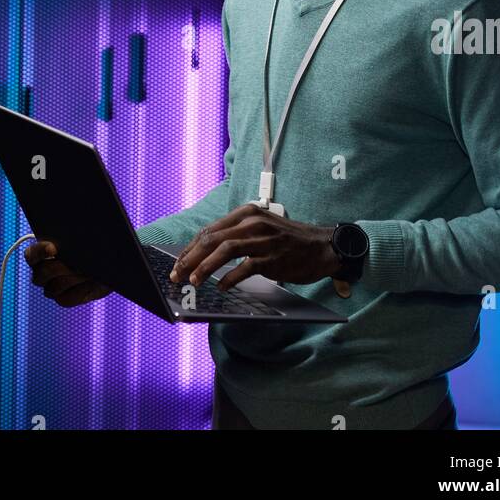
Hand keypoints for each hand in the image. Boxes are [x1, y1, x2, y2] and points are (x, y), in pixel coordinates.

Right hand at [24, 239, 112, 307]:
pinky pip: (66, 299)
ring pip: (53, 288)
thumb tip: (69, 236)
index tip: (53, 248)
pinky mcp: (65, 299)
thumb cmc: (94, 241)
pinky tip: (91, 281)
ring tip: (88, 270)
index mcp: (41, 252)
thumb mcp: (84, 234)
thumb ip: (73, 235)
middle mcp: (42, 272)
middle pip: (41, 274)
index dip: (39, 252)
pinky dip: (79, 290)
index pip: (31, 254)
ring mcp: (52, 288)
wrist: (108, 260)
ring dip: (72, 278)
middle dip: (59, 267)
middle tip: (76, 262)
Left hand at [168, 206, 353, 298]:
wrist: (321, 246)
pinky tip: (222, 286)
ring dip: (205, 267)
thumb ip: (236, 235)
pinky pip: (245, 267)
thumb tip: (205, 253)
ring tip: (194, 281)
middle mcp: (253, 222)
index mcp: (246, 213)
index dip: (191, 248)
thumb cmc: (287, 240)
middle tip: (178, 274)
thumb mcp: (259, 229)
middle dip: (191, 258)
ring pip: (225, 250)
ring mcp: (263, 239)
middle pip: (213, 238)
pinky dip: (230, 277)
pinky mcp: (273, 257)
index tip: (179, 263)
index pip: (210, 230)